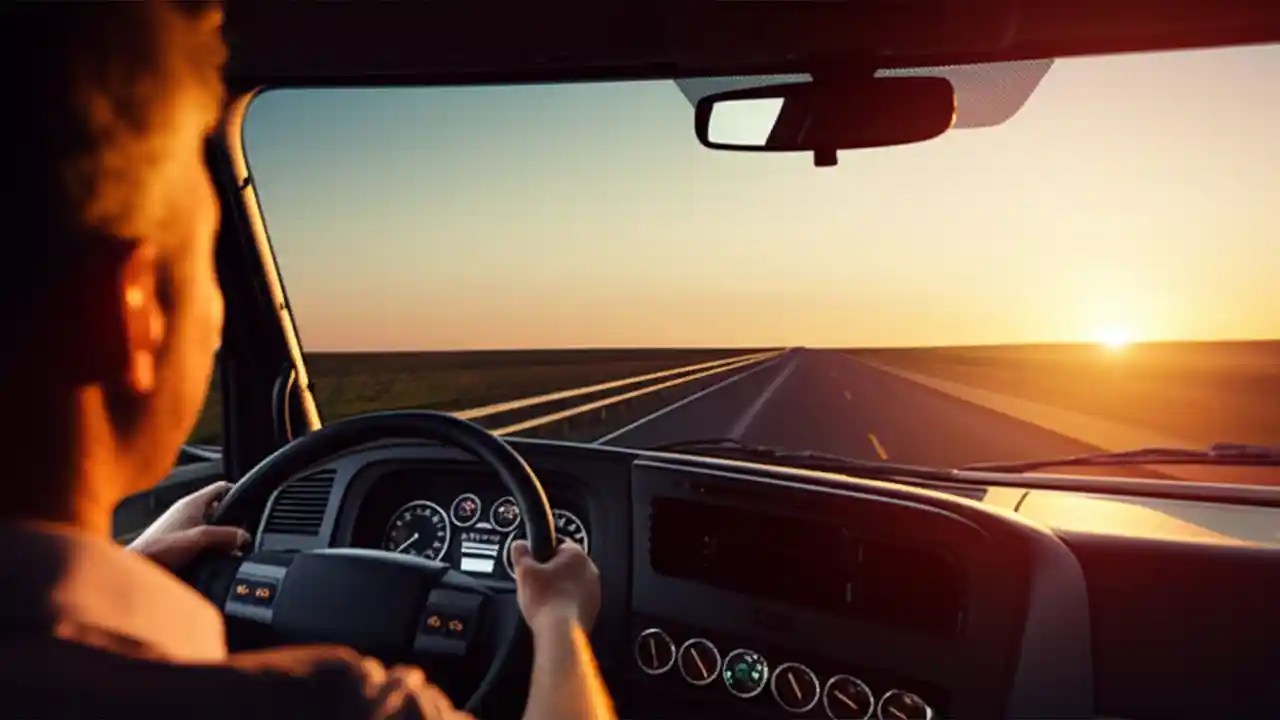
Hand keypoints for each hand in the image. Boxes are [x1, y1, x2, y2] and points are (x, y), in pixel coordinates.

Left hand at [128, 481, 250, 570]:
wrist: (137, 566)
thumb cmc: (159, 548)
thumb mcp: (199, 539)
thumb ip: (225, 535)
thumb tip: (245, 536)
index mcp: (193, 502)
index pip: (222, 488)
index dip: (238, 494)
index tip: (250, 507)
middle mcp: (188, 511)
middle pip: (220, 509)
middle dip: (232, 522)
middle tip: (241, 536)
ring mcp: (182, 526)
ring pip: (211, 526)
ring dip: (221, 537)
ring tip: (228, 550)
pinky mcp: (178, 541)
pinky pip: (201, 539)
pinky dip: (210, 547)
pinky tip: (213, 560)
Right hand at [510, 539, 600, 631]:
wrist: (560, 632)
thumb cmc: (546, 601)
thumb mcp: (524, 571)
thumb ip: (521, 552)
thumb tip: (520, 545)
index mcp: (576, 554)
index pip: (559, 544)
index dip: (543, 553)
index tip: (534, 563)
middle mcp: (590, 570)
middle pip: (566, 565)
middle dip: (552, 572)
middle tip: (536, 582)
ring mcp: (594, 590)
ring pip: (573, 583)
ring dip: (560, 588)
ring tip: (544, 599)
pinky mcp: (593, 608)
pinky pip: (577, 600)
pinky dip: (566, 603)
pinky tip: (553, 611)